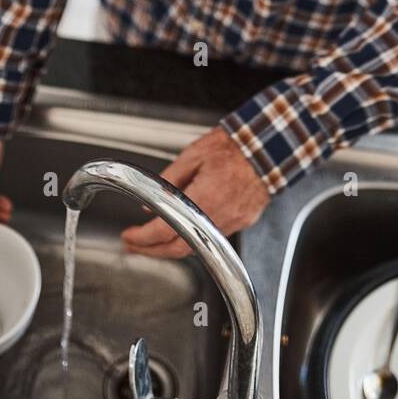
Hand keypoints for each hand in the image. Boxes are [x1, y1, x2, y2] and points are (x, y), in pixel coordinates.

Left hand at [120, 126, 270, 258]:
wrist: (268, 148)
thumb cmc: (234, 147)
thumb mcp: (193, 155)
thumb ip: (168, 181)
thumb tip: (149, 204)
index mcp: (204, 198)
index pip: (165, 230)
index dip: (143, 238)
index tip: (129, 237)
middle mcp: (219, 217)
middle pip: (178, 249)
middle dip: (152, 251)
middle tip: (134, 245)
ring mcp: (233, 222)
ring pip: (196, 247)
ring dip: (172, 247)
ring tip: (153, 241)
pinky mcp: (242, 221)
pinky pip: (213, 238)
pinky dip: (194, 238)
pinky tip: (183, 231)